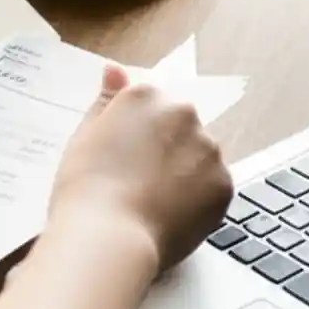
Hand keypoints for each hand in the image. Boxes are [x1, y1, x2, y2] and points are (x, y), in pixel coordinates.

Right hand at [48, 65, 232, 271]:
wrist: (108, 238)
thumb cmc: (86, 190)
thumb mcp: (85, 137)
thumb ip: (107, 101)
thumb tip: (116, 70)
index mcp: (146, 97)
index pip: (151, 106)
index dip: (138, 137)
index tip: (126, 159)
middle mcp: (184, 114)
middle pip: (181, 128)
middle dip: (166, 151)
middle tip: (139, 183)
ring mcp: (208, 149)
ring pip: (201, 157)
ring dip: (186, 174)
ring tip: (154, 202)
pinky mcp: (224, 183)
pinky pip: (213, 188)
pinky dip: (198, 201)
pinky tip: (170, 215)